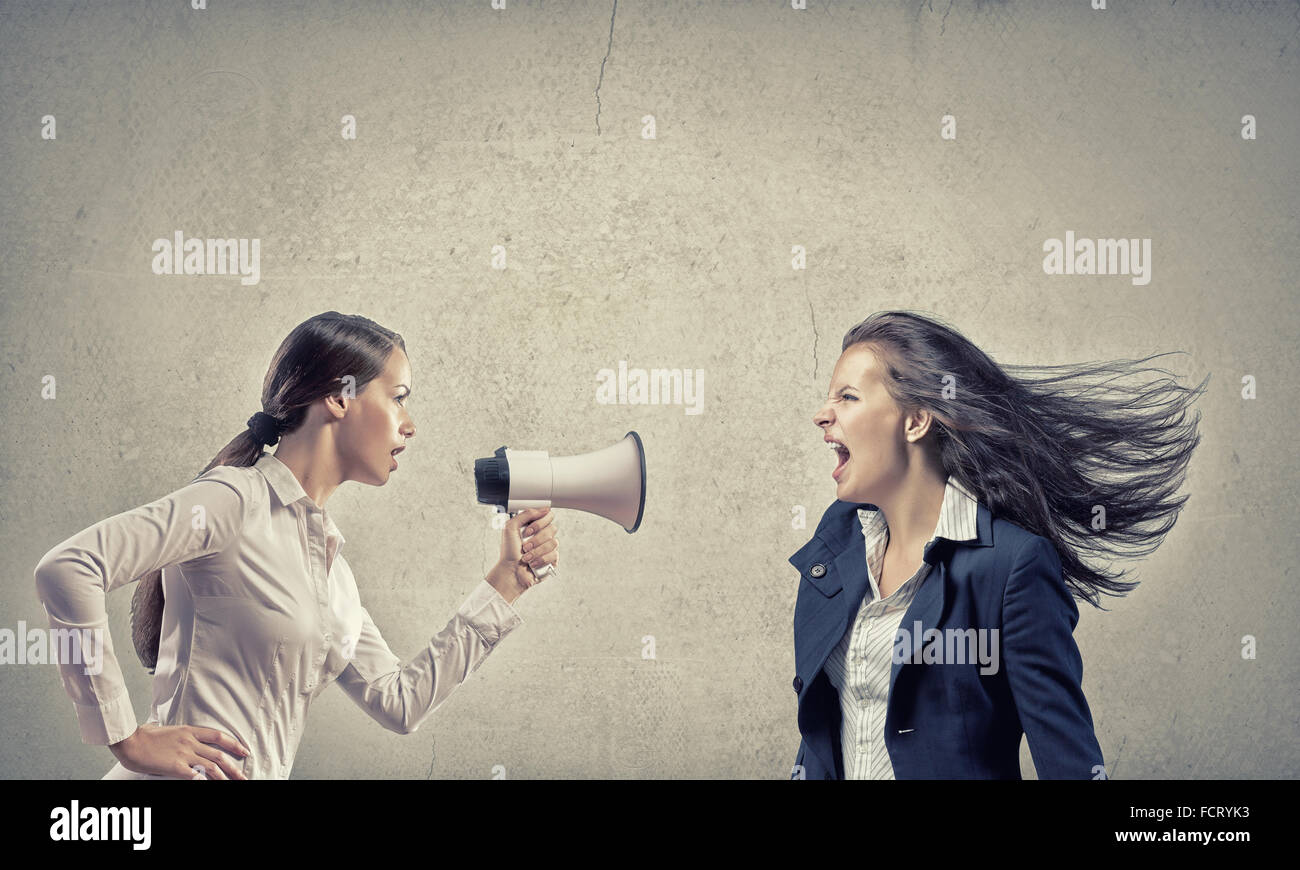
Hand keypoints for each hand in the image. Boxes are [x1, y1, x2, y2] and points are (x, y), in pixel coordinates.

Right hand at [109, 723, 250, 779]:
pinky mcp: (175, 766)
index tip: (244, 751)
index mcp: (189, 731)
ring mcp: (184, 754)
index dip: (234, 744)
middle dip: (234, 766)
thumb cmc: (144, 736)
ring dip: (225, 776)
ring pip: (212, 765)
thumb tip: (186, 739)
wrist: (130, 740)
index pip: (218, 736)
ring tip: (234, 783)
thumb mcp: (169, 730)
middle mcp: (190, 742)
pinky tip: (211, 784)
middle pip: (219, 754)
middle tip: (244, 774)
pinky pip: (195, 775)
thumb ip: (182, 735)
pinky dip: (205, 780)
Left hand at [486, 507, 557, 603]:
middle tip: (525, 545)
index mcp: (533, 527)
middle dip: (537, 538)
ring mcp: (548, 549)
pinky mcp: (552, 560)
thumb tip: (544, 509)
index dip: (539, 522)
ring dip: (537, 551)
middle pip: (552, 528)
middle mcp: (542, 536)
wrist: (510, 572)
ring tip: (526, 557)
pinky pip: (555, 555)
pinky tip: (532, 564)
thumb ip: (525, 514)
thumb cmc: (508, 552)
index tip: (528, 530)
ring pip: (554, 542)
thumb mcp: (510, 527)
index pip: (548, 516)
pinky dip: (541, 560)